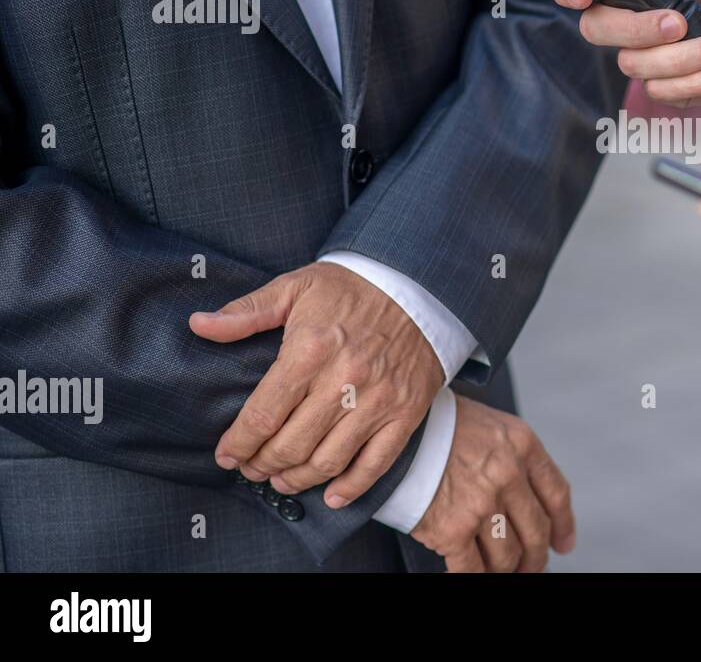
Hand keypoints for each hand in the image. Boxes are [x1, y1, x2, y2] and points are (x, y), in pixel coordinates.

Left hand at [189, 261, 442, 505]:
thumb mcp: (296, 287)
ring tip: (280, 479)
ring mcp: (378, 401)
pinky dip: (351, 487)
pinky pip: (376, 463)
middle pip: (291, 445)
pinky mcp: (405, 413)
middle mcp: (344, 381)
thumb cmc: (352, 288)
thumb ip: (247, 311)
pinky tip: (331, 495)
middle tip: (251, 468)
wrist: (419, 288)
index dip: (238, 443)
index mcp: (310, 350)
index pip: (263, 414)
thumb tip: (199, 325)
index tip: (226, 455)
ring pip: (328, 461)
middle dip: (261, 464)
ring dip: (297, 479)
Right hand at [412, 395, 575, 571]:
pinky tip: (473, 573)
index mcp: (523, 445)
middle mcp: (509, 475)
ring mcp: (482, 504)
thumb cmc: (436, 424)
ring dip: (507, 570)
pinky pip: (472, 569)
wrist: (394, 430)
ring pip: (508, 555)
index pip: (556, 494)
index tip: (562, 544)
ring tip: (501, 572)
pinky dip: (476, 576)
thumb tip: (526, 495)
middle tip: (530, 566)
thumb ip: (512, 456)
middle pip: (536, 531)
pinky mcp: (452, 530)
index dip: (563, 525)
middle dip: (535, 557)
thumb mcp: (488, 425)